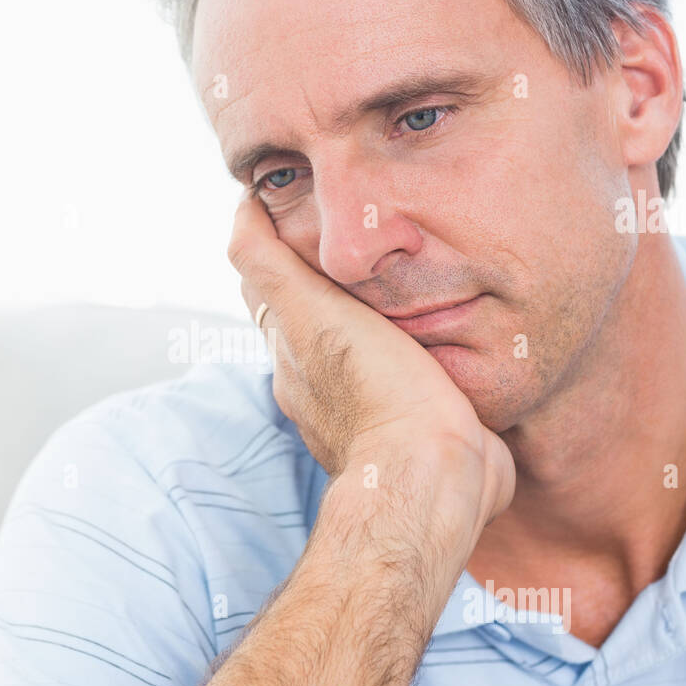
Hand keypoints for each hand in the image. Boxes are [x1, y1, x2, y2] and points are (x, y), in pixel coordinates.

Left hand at [230, 193, 514, 530]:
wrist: (434, 478)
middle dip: (331, 280)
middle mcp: (321, 387)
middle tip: (360, 236)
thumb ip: (268, 264)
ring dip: (380, 317)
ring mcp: (371, 411)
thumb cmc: (375, 392)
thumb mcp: (308, 312)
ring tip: (411, 276)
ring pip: (367, 348)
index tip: (300, 208)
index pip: (270, 293)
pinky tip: (445, 334)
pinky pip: (413, 379)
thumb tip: (241, 209)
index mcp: (292, 356)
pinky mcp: (419, 427)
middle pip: (316, 319)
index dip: (278, 248)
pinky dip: (418, 352)